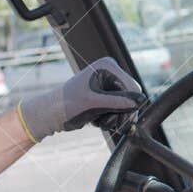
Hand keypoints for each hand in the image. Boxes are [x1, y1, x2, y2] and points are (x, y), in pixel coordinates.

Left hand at [19, 57, 145, 141]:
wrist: (52, 114)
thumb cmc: (68, 105)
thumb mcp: (94, 104)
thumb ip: (118, 101)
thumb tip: (140, 101)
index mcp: (107, 66)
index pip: (133, 87)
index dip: (130, 105)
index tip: (122, 121)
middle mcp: (110, 72)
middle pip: (132, 97)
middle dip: (121, 113)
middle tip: (108, 124)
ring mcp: (108, 84)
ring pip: (126, 106)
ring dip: (114, 118)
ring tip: (98, 121)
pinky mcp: (106, 96)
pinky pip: (119, 110)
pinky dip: (110, 118)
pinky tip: (96, 119)